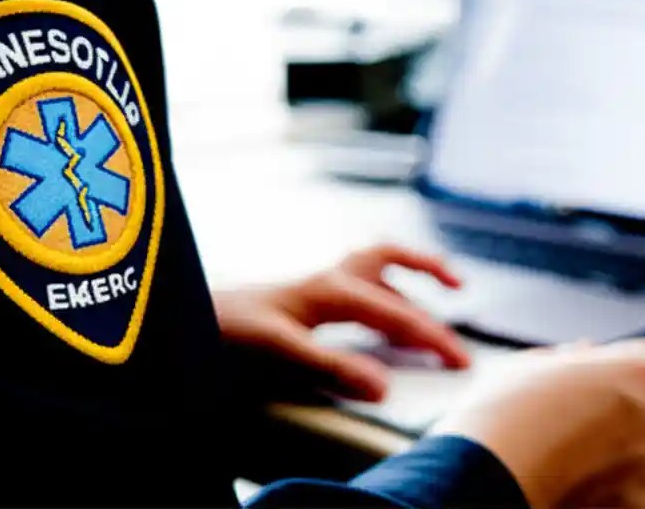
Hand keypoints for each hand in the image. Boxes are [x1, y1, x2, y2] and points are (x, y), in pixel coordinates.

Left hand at [214, 244, 469, 400]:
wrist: (183, 316)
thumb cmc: (226, 328)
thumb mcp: (279, 348)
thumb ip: (332, 364)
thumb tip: (381, 385)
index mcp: (331, 288)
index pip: (397, 310)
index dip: (433, 336)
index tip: (460, 358)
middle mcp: (329, 277)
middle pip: (391, 259)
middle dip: (429, 270)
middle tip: (459, 288)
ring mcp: (316, 283)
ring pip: (375, 268)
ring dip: (408, 275)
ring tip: (436, 292)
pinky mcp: (305, 296)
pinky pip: (358, 285)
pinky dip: (383, 292)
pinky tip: (383, 318)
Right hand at [429, 340, 644, 508]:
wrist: (483, 478)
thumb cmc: (504, 414)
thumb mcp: (533, 365)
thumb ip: (570, 357)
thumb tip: (582, 352)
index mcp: (643, 371)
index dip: (615, 370)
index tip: (588, 383)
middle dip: (620, 412)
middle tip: (572, 423)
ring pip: (642, 454)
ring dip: (616, 453)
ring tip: (565, 459)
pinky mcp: (640, 508)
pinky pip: (631, 492)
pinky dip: (610, 490)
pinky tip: (571, 484)